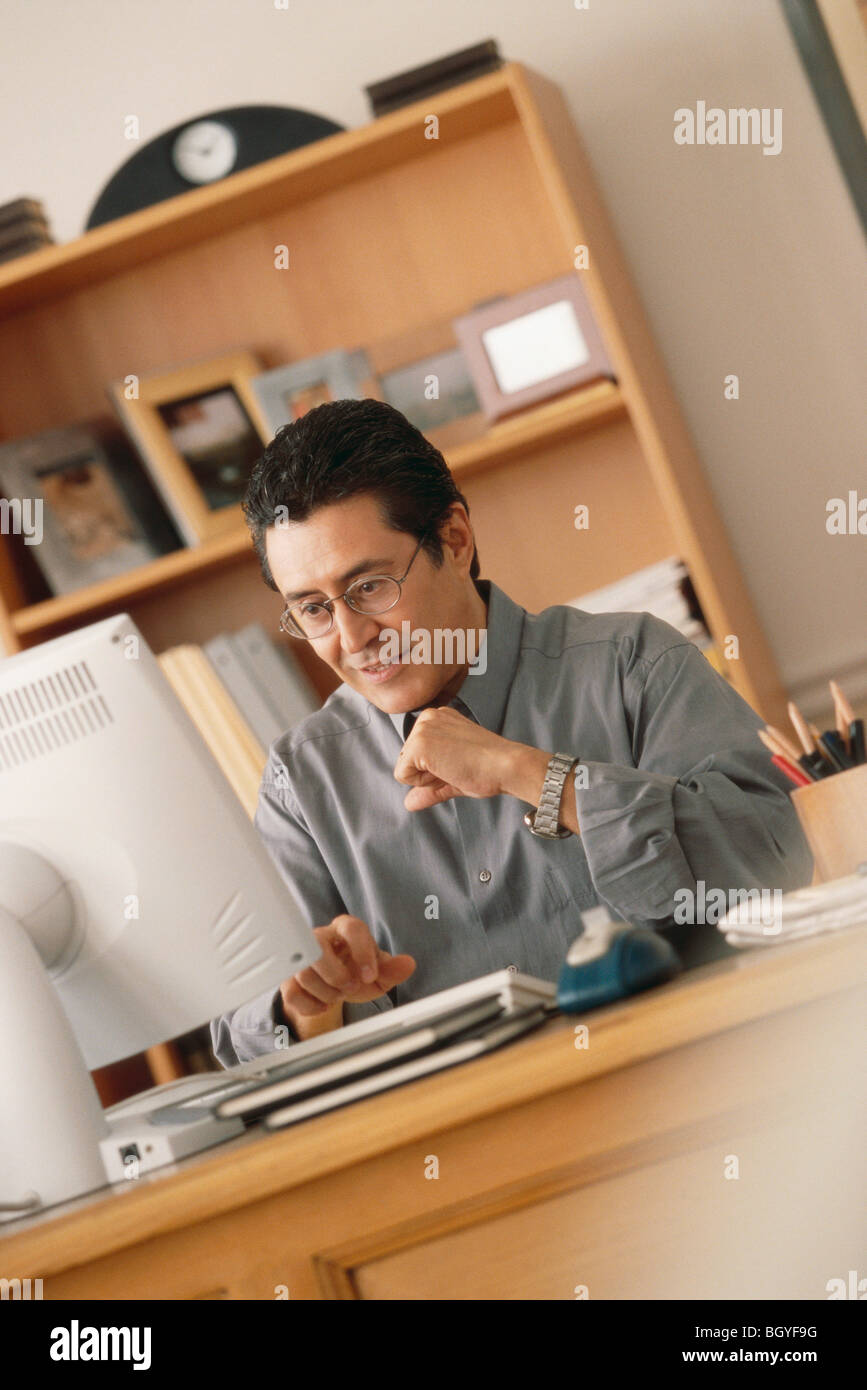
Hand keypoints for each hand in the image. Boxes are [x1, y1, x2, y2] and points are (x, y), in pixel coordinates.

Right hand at [280, 915, 415, 1035]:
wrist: (337, 985)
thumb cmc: (358, 971)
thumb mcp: (379, 972)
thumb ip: (393, 968)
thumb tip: (408, 964)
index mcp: (346, 929)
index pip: (352, 929)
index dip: (361, 952)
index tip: (369, 976)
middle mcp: (321, 937)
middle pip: (318, 947)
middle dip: (337, 974)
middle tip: (351, 987)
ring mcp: (302, 956)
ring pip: (304, 972)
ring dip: (326, 991)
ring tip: (338, 996)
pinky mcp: (289, 977)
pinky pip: (292, 991)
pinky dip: (310, 1005)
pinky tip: (323, 1005)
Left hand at [393, 706, 521, 810]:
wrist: (506, 766)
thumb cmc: (488, 769)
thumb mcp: (453, 776)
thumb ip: (429, 787)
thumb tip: (409, 803)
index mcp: (438, 718)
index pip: (416, 754)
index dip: (435, 769)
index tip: (460, 763)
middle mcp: (427, 717)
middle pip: (407, 760)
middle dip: (429, 773)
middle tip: (458, 766)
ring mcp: (422, 729)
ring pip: (404, 767)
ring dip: (428, 778)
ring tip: (455, 766)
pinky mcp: (418, 744)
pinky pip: (403, 776)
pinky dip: (424, 782)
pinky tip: (448, 769)